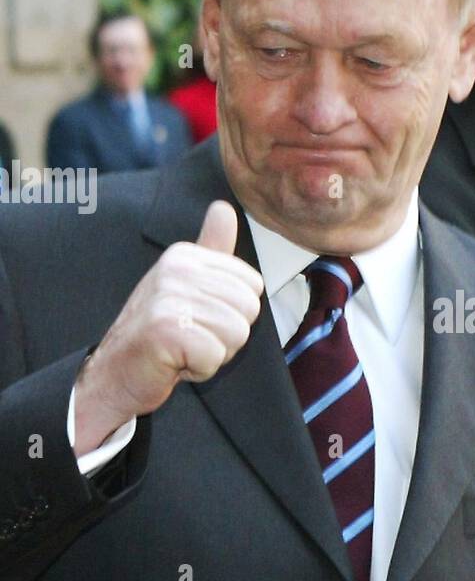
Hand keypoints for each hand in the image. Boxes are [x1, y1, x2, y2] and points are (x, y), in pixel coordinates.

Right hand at [73, 200, 263, 453]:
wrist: (115, 373)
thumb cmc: (158, 333)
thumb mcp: (186, 284)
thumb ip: (210, 248)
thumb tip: (223, 207)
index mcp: (185, 255)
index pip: (253, 286)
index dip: (233, 312)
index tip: (199, 318)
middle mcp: (176, 270)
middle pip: (249, 309)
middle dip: (227, 335)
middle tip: (191, 337)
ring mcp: (169, 297)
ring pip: (237, 334)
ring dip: (214, 353)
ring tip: (183, 348)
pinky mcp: (166, 330)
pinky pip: (216, 356)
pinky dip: (200, 370)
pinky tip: (175, 362)